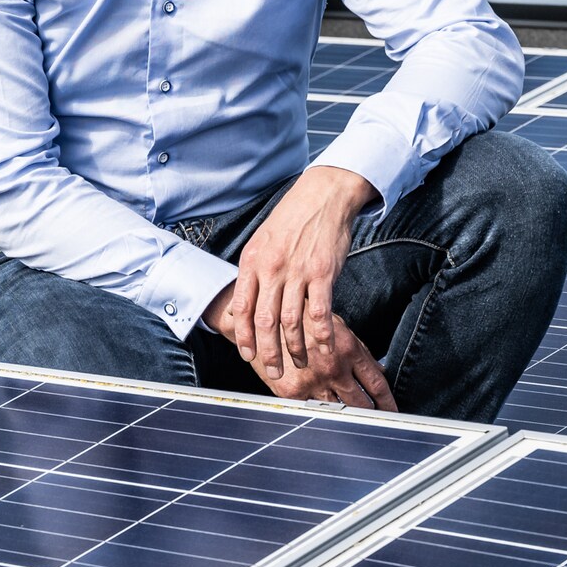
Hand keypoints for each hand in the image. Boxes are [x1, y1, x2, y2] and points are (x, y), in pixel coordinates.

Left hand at [201, 165, 384, 393]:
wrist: (322, 195)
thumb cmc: (292, 219)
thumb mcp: (262, 242)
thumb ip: (253, 273)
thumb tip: (243, 304)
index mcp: (252, 262)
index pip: (241, 308)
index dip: (243, 336)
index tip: (247, 354)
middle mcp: (271, 269)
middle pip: (264, 322)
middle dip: (267, 353)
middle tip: (272, 371)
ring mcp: (297, 272)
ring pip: (291, 322)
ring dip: (294, 349)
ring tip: (299, 363)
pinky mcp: (323, 273)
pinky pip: (320, 313)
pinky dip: (322, 336)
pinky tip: (325, 349)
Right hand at [255, 312, 394, 408]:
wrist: (262, 321)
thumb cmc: (299, 320)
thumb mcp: (335, 326)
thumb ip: (359, 349)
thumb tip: (380, 370)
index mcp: (347, 350)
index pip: (376, 384)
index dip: (388, 402)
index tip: (392, 412)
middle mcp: (333, 368)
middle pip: (361, 404)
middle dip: (370, 415)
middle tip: (376, 421)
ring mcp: (312, 382)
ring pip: (338, 411)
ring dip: (346, 417)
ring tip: (351, 421)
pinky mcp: (291, 392)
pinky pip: (311, 411)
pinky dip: (318, 413)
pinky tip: (322, 414)